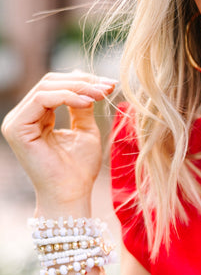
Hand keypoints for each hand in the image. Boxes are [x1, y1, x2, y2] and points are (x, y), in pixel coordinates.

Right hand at [1, 71, 117, 215]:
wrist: (71, 195)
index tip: (109, 85)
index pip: (55, 87)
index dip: (82, 82)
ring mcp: (16, 122)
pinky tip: (87, 102)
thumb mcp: (85, 131)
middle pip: (49, 83)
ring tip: (100, 94)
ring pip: (46, 88)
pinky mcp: (17, 128)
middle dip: (82, 82)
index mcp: (36, 118)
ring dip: (78, 88)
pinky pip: (41, 100)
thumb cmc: (79, 170)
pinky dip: (66, 96)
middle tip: (108, 86)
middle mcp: (22, 118)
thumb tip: (87, 79)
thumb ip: (82, 106)